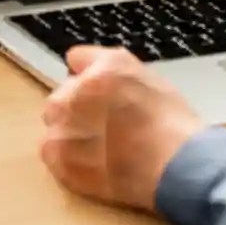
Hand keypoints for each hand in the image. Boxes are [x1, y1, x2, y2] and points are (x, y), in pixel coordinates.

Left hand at [40, 46, 206, 210]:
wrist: (175, 165)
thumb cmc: (171, 124)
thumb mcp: (149, 77)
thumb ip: (113, 65)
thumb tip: (81, 63)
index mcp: (102, 69)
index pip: (76, 60)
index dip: (90, 79)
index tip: (98, 94)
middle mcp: (77, 92)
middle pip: (62, 95)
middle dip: (77, 108)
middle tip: (104, 126)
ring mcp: (65, 125)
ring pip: (55, 124)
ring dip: (71, 132)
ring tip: (102, 149)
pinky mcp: (60, 158)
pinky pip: (50, 151)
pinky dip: (66, 157)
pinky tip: (93, 163)